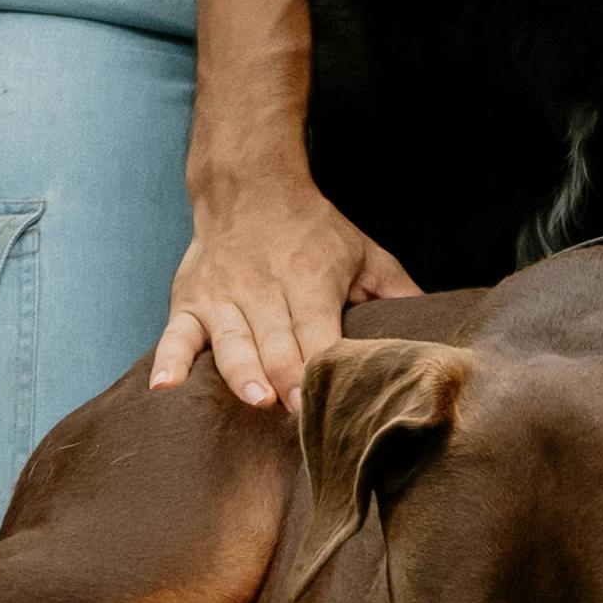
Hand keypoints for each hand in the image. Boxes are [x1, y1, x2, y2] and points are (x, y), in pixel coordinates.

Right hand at [152, 173, 414, 409]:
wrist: (249, 185)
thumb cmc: (314, 232)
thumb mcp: (364, 253)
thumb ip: (397, 295)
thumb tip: (439, 336)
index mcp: (309, 278)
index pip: (317, 330)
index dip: (324, 366)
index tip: (332, 403)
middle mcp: (263, 287)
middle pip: (276, 342)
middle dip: (291, 379)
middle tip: (304, 417)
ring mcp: (222, 297)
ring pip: (231, 341)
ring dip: (243, 372)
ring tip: (258, 400)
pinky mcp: (188, 302)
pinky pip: (175, 336)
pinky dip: (169, 361)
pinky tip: (164, 389)